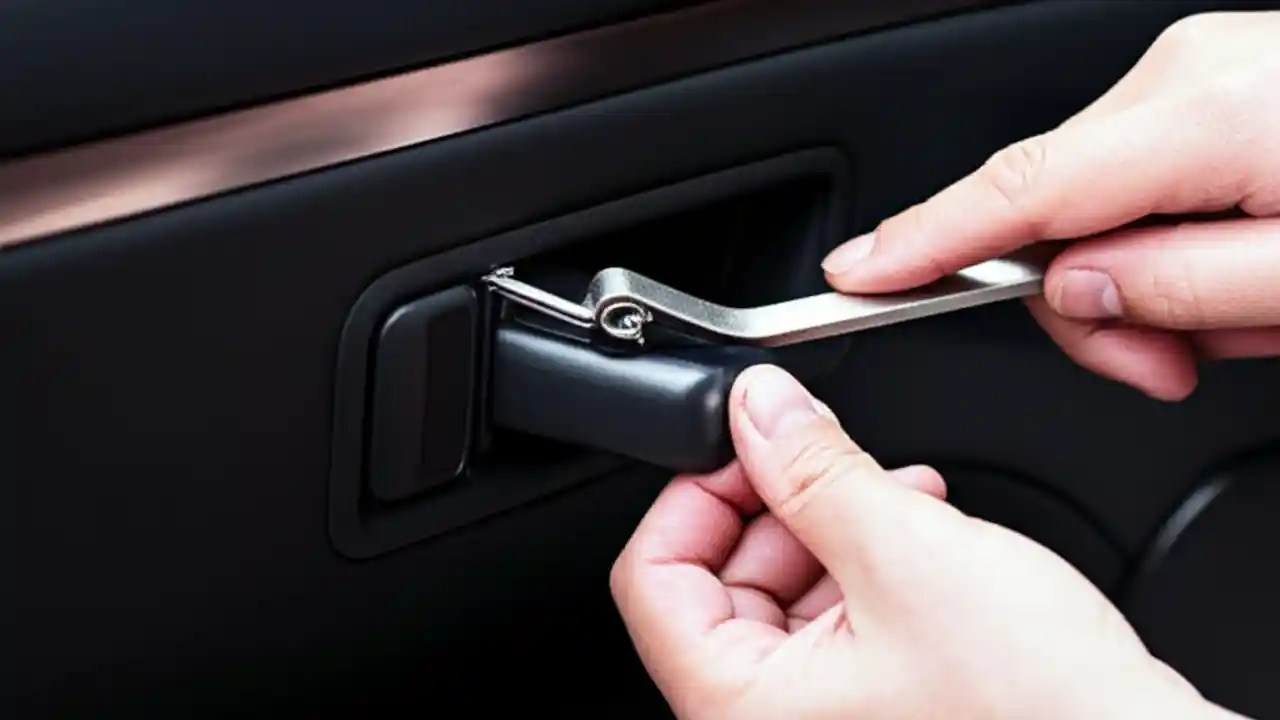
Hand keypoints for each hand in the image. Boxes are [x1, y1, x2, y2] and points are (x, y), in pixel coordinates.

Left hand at [610, 365, 1238, 718]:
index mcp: (741, 706)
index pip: (651, 578)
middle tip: (823, 455)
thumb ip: (817, 470)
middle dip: (777, 502)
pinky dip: (868, 562)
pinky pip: (839, 618)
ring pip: (784, 593)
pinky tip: (919, 527)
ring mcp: (827, 717)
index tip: (739, 444)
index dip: (691, 493)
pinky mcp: (881, 704)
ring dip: (831, 523)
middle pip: (717, 580)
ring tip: (894, 490)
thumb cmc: (1043, 710)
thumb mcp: (909, 557)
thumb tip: (758, 407)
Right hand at [821, 11, 1279, 400]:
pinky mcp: (1215, 88)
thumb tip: (1074, 290)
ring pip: (1096, 208)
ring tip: (1247, 314)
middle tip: (1174, 363)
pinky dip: (1175, 242)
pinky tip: (1243, 267)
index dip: (926, 241)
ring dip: (1148, 283)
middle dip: (1093, 305)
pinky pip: (1144, 184)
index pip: (1018, 191)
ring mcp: (1196, 74)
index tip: (858, 276)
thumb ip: (1180, 290)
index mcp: (1199, 114)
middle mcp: (1180, 77)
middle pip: (1051, 212)